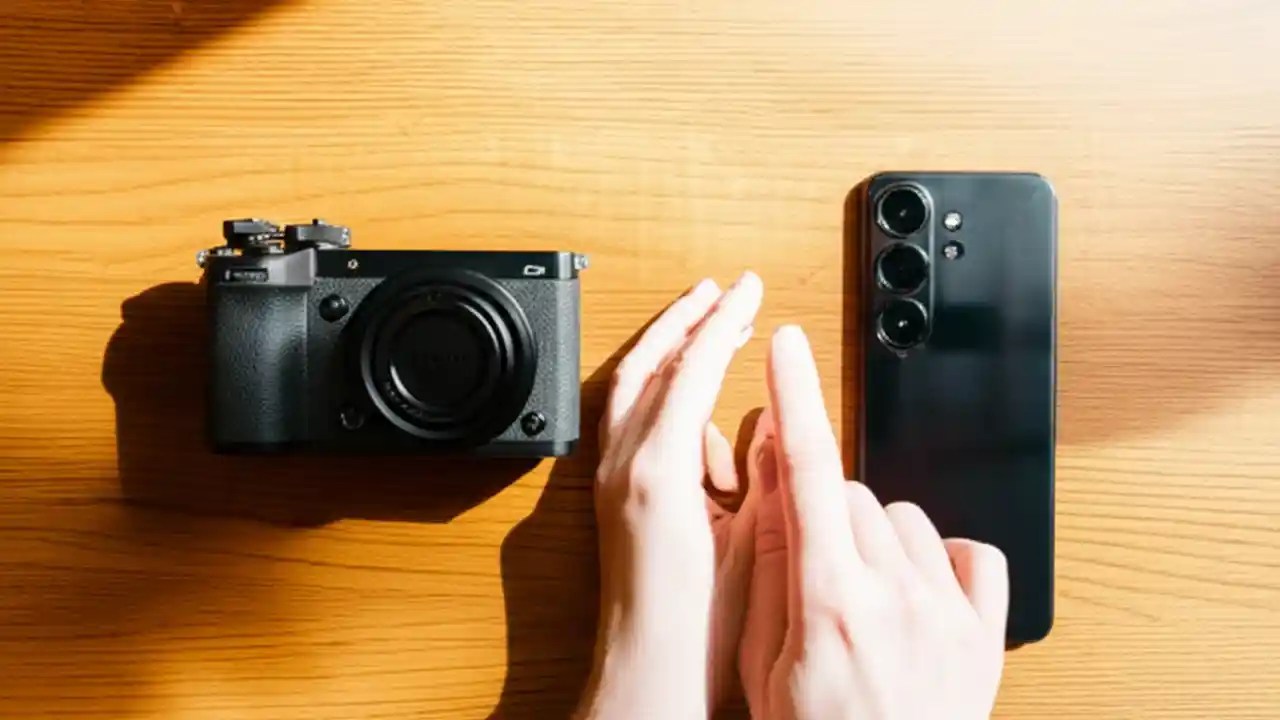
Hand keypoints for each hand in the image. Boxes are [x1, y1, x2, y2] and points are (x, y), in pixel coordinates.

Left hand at [578, 273, 763, 718]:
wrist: (647, 676)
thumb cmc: (696, 629)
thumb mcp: (751, 540)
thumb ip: (759, 474)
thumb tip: (769, 427)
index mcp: (658, 468)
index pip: (692, 367)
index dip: (724, 321)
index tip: (747, 289)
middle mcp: (622, 464)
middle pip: (648, 362)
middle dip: (684, 318)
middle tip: (718, 290)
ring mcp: (610, 479)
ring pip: (631, 389)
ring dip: (668, 352)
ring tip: (707, 333)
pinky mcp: (612, 498)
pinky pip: (629, 423)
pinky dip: (658, 398)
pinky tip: (695, 417)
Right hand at [740, 326, 1009, 719]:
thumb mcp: (761, 662)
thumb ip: (767, 566)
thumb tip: (770, 485)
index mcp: (828, 603)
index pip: (807, 472)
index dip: (795, 397)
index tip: (788, 345)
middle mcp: (895, 598)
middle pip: (851, 490)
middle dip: (822, 511)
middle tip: (810, 567)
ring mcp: (948, 614)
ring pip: (904, 516)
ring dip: (876, 536)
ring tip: (861, 595)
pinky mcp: (985, 633)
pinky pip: (971, 550)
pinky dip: (941, 558)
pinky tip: (917, 593)